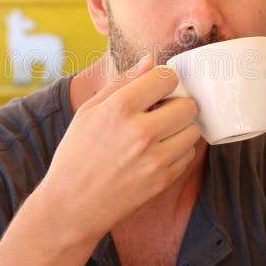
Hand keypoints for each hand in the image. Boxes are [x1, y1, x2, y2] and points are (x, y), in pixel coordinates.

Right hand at [41, 54, 199, 239]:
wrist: (72, 206)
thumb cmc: (76, 155)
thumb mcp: (89, 111)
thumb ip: (122, 82)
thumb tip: (151, 60)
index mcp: (119, 108)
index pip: (166, 78)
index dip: (164, 80)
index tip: (157, 89)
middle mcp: (140, 131)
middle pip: (187, 105)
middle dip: (176, 104)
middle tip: (161, 113)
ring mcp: (154, 158)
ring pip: (193, 130)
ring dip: (180, 129)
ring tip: (159, 134)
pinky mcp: (163, 180)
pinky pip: (188, 155)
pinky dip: (178, 152)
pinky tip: (157, 154)